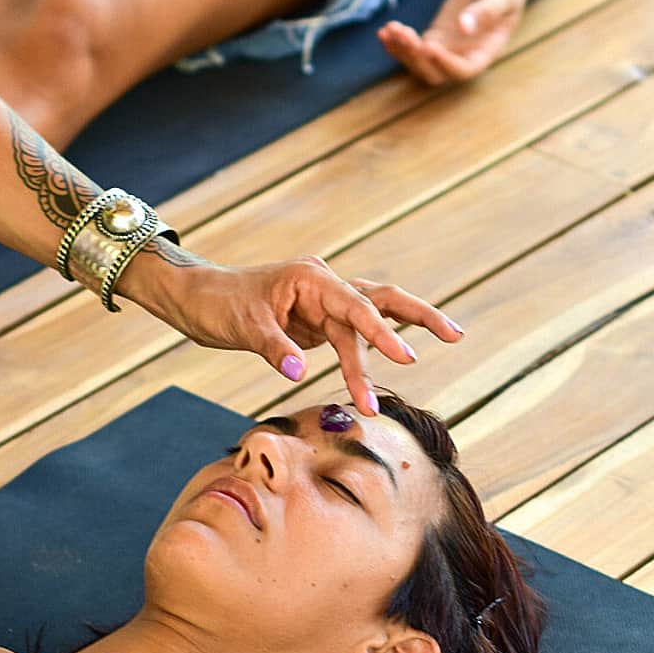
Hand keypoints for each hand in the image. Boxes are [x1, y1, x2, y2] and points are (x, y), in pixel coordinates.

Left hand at [137, 253, 463, 415]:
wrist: (198, 299)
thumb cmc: (218, 305)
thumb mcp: (243, 327)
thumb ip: (276, 348)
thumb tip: (299, 374)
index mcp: (310, 278)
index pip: (355, 307)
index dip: (382, 334)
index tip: (405, 358)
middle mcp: (323, 285)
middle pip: (381, 298)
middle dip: (418, 316)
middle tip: (456, 334)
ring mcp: (322, 301)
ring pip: (370, 318)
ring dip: (395, 340)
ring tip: (443, 345)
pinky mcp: (317, 320)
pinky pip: (352, 334)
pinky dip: (370, 349)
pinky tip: (395, 357)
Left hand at [378, 0, 531, 85]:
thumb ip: (485, 11)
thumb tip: (464, 27)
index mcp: (485, 53)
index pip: (463, 70)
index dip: (444, 63)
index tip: (428, 45)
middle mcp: (464, 57)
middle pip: (435, 73)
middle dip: (417, 58)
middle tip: (406, 35)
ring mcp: (446, 48)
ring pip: (418, 63)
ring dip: (402, 50)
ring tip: (390, 30)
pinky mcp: (434, 37)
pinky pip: (411, 48)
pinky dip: (396, 42)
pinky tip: (384, 31)